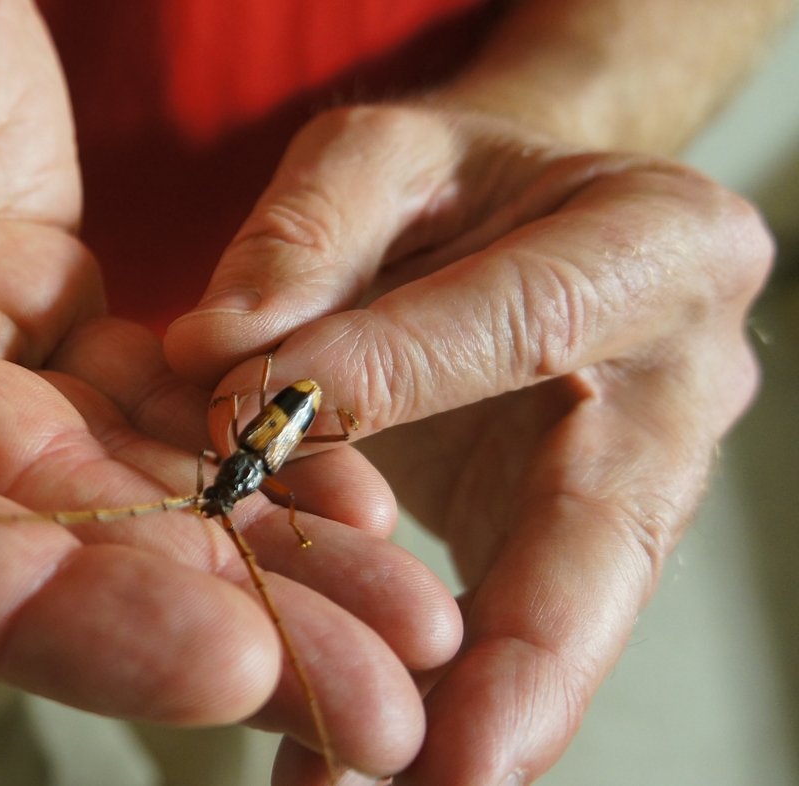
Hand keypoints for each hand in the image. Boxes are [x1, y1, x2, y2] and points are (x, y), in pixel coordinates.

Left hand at [166, 104, 771, 782]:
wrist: (517, 220)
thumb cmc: (448, 186)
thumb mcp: (378, 159)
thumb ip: (306, 233)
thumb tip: (214, 348)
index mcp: (649, 243)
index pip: (524, 321)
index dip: (396, 380)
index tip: (258, 436)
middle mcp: (681, 373)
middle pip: (610, 525)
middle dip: (530, 656)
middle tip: (453, 766)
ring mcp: (647, 471)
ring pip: (576, 607)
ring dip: (490, 713)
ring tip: (395, 783)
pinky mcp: (586, 534)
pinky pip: (527, 624)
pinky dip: (456, 701)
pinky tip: (378, 764)